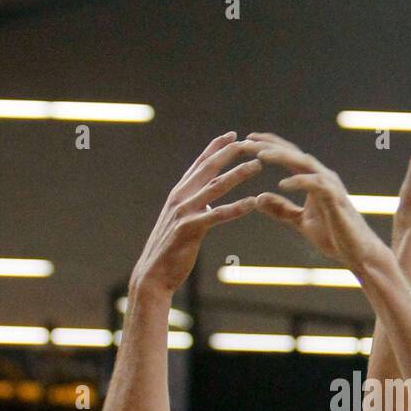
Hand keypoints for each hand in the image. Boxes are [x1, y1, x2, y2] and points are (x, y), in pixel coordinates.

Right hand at [130, 132, 260, 294]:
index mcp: (178, 194)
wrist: (153, 274)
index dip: (215, 148)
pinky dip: (236, 208)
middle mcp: (180, 198)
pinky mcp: (190, 229)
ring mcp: (184, 212)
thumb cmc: (170, 250)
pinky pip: (217, 215)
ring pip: (215, 187)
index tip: (232, 135)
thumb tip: (207, 202)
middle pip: (207, 169)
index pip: (199, 165)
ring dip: (237, 175)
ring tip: (256, 166)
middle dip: (228, 153)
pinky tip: (253, 202)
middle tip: (248, 142)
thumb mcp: (181, 222)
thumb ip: (193, 208)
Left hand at [245, 133, 384, 272]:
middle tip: (246, 141)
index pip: (289, 156)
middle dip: (269, 145)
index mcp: (312, 180)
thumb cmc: (333, 236)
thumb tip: (258, 198)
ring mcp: (330, 186)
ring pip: (304, 162)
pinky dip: (299, 181)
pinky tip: (282, 184)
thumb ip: (282, 209)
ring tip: (261, 155)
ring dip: (282, 156)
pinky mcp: (335, 198)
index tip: (247, 140)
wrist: (357, 253)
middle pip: (293, 153)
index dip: (269, 145)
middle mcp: (322, 177)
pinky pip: (315, 184)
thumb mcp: (300, 222)